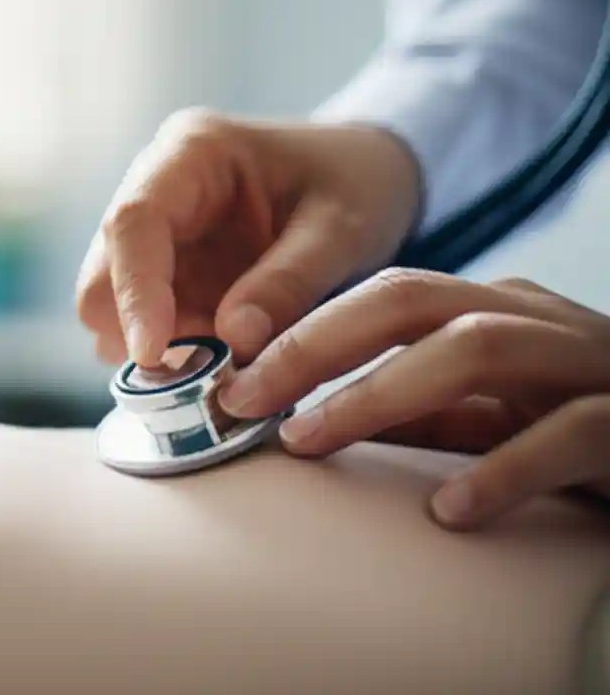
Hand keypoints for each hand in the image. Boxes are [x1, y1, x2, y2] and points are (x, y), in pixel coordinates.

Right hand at [75, 108, 420, 365]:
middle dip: (138, 331)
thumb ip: (290, 282)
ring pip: (111, 309)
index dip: (134, 291)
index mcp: (192, 153)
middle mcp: (154, 189)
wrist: (365, 179)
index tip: (151, 354)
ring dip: (156, 351)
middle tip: (199, 377)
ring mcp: (153, 237)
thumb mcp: (344, 229)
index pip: (134, 221)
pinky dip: (171, 357)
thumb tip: (231, 339)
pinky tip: (219, 362)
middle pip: (103, 271)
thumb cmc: (357, 185)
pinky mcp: (162, 277)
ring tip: (223, 368)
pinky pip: (143, 328)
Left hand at [218, 268, 609, 529]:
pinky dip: (504, 469)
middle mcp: (535, 320)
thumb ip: (412, 411)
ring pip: (478, 349)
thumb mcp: (481, 416)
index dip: (302, 328)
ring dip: (380, 394)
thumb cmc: (574, 432)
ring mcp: (588, 364)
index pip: (384, 295)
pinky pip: (571, 432)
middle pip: (414, 300)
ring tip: (309, 440)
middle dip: (316, 344)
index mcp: (493, 309)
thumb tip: (303, 417)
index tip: (232, 374)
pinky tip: (448, 511)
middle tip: (246, 395)